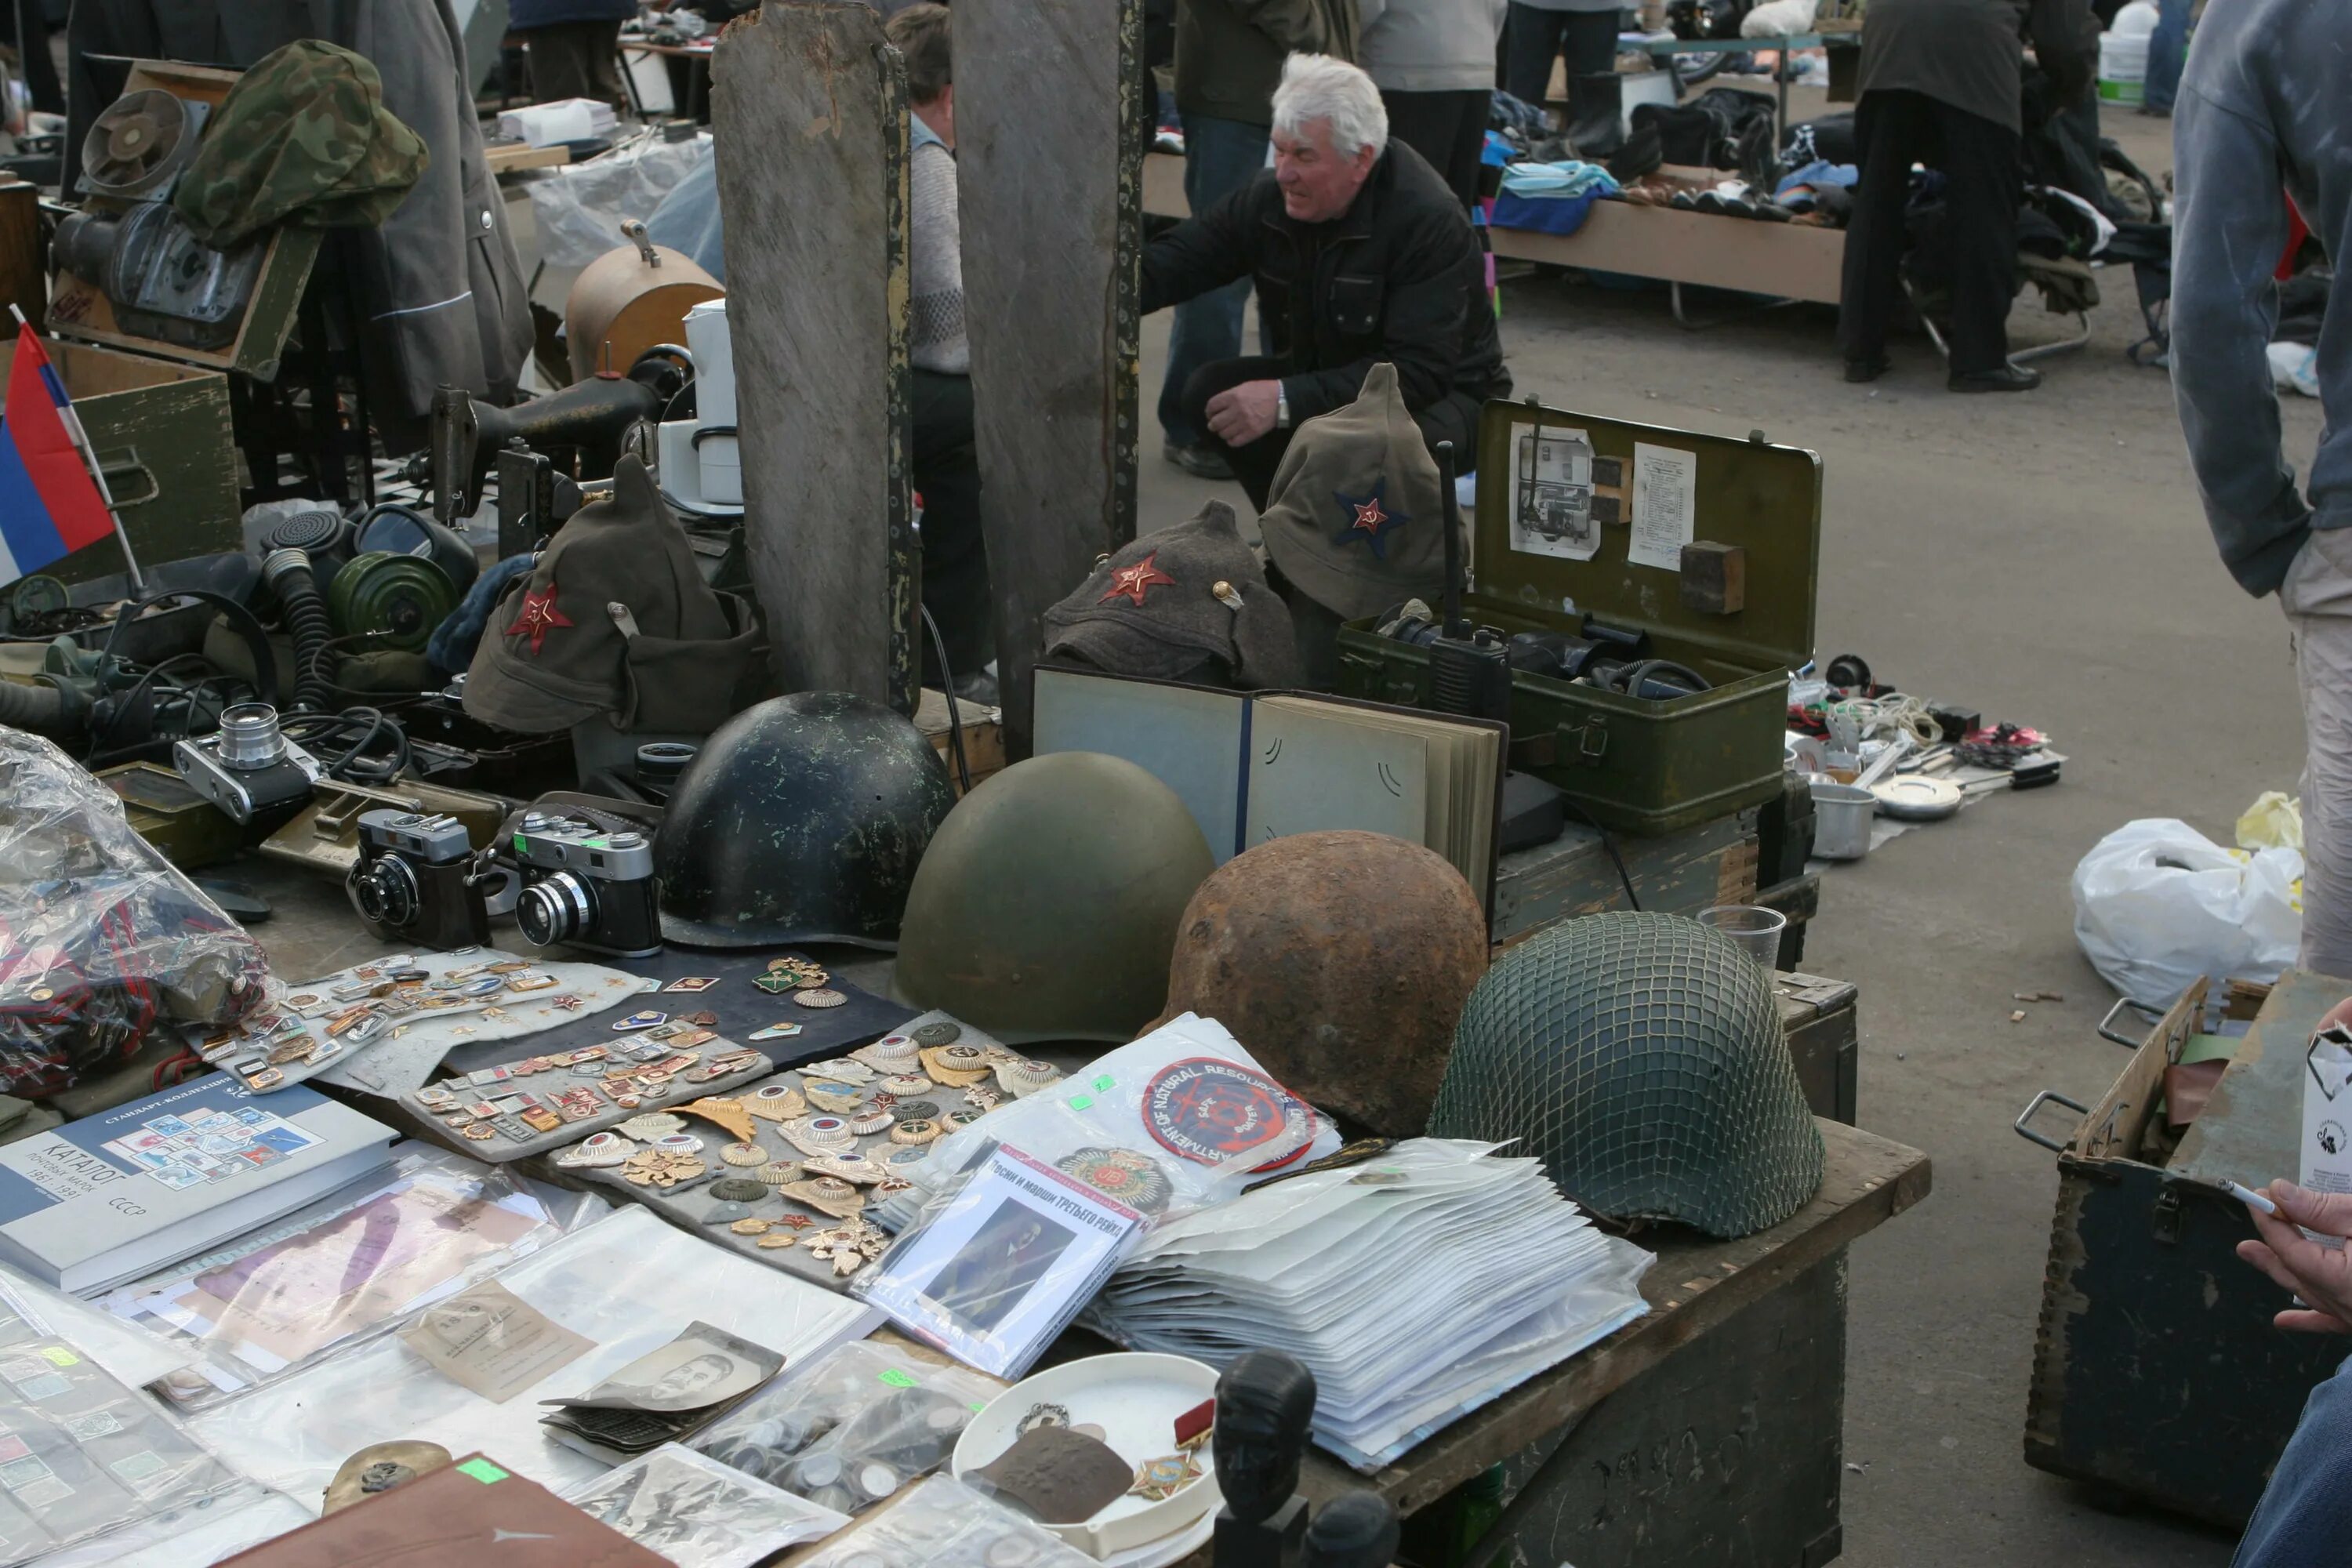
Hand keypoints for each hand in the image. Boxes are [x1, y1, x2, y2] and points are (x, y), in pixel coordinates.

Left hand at [1205, 380, 1281, 447]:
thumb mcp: (1244, 387)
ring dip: (1222, 433)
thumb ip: (1230, 395)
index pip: (1212, 406)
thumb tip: (1219, 406)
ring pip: (1223, 433)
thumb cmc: (1263, 390)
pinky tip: (1233, 437)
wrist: (1282, 400)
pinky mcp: (1251, 433)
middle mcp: (1236, 410)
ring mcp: (1244, 423)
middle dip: (1212, 425)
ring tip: (1226, 431)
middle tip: (1215, 425)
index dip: (1208, 411)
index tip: (1210, 414)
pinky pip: (1234, 442)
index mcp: (1233, 396)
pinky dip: (1231, 441)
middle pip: (1215, 422)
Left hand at [2237, 1181, 2351, 1333]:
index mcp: (2342, 1281)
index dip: (2270, 1222)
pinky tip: (2283, 1321)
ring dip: (2281, 1273)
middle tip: (2254, 1216)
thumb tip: (2280, 1193)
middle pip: (2295, 1272)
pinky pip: (2330, 1323)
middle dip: (2271, 1244)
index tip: (2258, 1196)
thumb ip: (2323, 1210)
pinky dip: (2306, 1320)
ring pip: (2308, 1296)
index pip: (2290, 1249)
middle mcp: (2346, 1306)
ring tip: (2253, 1253)